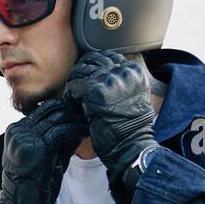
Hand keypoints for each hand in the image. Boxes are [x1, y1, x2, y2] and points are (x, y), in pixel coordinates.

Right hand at [0, 97, 87, 203]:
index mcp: (15, 130)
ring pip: (57, 118)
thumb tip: (78, 124)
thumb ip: (57, 140)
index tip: (82, 110)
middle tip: (91, 111)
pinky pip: (61, 132)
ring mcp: (25, 138)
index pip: (43, 109)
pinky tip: (87, 130)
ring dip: (77, 118)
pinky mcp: (36, 147)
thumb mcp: (44, 157)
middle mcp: (17, 131)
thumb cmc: (33, 185)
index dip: (64, 108)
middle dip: (72, 109)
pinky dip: (76, 129)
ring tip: (92, 120)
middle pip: (50, 109)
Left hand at [65, 49, 158, 186]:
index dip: (93, 68)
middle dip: (81, 74)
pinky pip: (73, 88)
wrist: (130, 147)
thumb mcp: (131, 97)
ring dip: (73, 86)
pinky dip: (70, 100)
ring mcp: (109, 80)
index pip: (108, 56)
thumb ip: (119, 81)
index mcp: (134, 71)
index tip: (88, 83)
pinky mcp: (95, 91)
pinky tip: (75, 111)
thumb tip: (100, 70)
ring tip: (76, 103)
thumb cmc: (129, 129)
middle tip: (77, 92)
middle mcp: (123, 71)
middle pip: (91, 60)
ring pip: (79, 71)